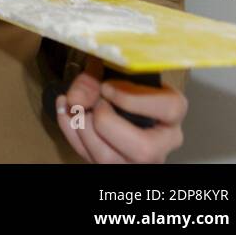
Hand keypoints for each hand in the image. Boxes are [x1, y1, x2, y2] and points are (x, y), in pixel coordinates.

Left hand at [55, 55, 186, 162]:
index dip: (134, 99)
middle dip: (106, 122)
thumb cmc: (116, 83)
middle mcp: (160, 143)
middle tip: (95, 104)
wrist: (105, 95)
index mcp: (169, 114)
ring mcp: (135, 159)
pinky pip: (87, 156)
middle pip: (144, 150)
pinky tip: (65, 111)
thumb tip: (76, 100)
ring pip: (108, 158)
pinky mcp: (111, 164)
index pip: (170, 110)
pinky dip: (69, 130)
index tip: (108, 87)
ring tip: (78, 107)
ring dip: (83, 127)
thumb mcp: (110, 70)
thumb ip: (94, 76)